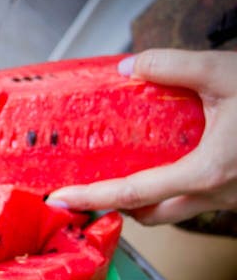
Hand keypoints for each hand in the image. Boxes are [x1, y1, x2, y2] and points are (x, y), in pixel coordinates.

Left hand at [46, 49, 236, 224]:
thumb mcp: (225, 72)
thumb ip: (173, 66)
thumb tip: (129, 67)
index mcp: (205, 173)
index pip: (132, 193)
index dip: (91, 196)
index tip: (60, 198)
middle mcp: (215, 194)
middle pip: (149, 214)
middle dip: (114, 204)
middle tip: (86, 187)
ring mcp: (229, 198)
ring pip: (175, 210)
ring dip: (146, 199)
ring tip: (121, 170)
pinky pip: (196, 198)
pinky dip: (172, 187)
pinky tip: (166, 160)